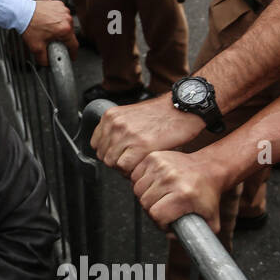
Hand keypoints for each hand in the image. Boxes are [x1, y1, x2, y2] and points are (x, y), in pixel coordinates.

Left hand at [20, 0, 76, 63]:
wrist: (22, 12)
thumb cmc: (29, 25)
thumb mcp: (36, 47)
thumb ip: (43, 59)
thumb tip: (47, 63)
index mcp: (64, 29)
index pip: (74, 45)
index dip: (73, 53)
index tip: (71, 56)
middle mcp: (66, 18)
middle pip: (69, 34)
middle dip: (63, 40)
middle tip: (53, 42)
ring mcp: (63, 10)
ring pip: (65, 24)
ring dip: (60, 29)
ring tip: (48, 30)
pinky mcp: (58, 4)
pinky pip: (61, 15)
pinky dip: (56, 19)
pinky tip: (47, 22)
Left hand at [90, 97, 205, 175]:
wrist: (183, 108)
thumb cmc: (162, 114)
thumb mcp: (132, 116)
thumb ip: (118, 129)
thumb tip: (110, 149)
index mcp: (111, 116)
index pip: (97, 144)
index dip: (109, 153)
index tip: (119, 156)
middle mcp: (115, 124)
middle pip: (103, 155)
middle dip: (116, 162)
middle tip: (131, 162)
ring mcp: (126, 134)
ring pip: (112, 162)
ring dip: (124, 168)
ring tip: (137, 164)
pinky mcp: (140, 144)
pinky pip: (124, 166)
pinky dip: (132, 170)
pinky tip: (142, 165)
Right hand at [130, 149, 230, 235]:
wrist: (209, 168)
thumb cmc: (208, 194)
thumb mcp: (210, 221)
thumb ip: (196, 237)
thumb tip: (172, 236)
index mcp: (184, 194)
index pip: (156, 214)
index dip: (160, 223)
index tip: (167, 221)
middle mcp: (171, 178)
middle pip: (145, 202)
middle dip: (152, 210)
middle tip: (162, 209)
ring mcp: (161, 166)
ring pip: (138, 189)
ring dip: (145, 196)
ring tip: (157, 197)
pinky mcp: (154, 157)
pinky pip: (136, 175)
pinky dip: (140, 182)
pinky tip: (152, 185)